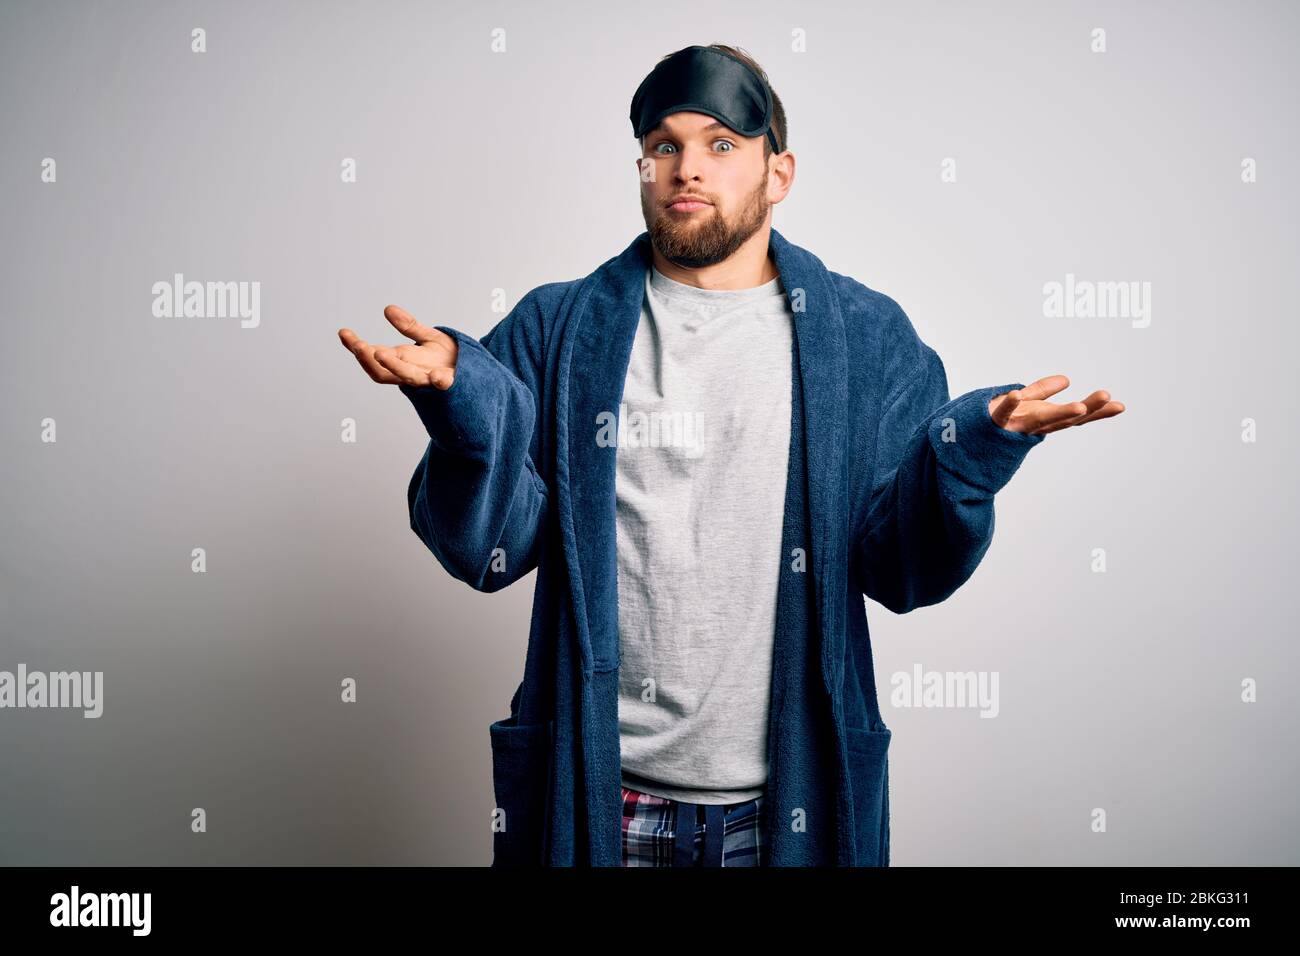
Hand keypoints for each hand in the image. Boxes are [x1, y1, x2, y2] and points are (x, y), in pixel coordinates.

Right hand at [338, 305, 458, 389]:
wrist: (477, 374)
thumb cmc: (451, 358)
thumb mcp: (429, 337)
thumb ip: (409, 326)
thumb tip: (388, 309)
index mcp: (403, 361)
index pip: (373, 356)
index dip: (356, 347)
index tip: (343, 332)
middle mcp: (411, 372)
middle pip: (382, 372)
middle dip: (367, 359)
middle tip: (358, 346)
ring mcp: (429, 379)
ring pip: (408, 377)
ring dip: (394, 366)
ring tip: (380, 352)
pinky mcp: (451, 382)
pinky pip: (444, 385)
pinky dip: (440, 382)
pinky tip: (439, 377)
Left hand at [988, 375, 1123, 434]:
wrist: (965, 442)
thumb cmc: (998, 421)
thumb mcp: (1024, 405)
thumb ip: (1043, 392)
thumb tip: (1067, 380)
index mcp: (1043, 421)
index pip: (1075, 417)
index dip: (1097, 412)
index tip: (1120, 405)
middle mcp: (1033, 427)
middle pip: (1064, 419)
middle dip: (1087, 409)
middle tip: (1107, 397)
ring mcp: (1015, 427)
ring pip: (1041, 420)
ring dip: (1060, 412)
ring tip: (1080, 405)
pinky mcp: (994, 423)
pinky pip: (1002, 413)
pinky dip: (1009, 404)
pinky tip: (1017, 394)